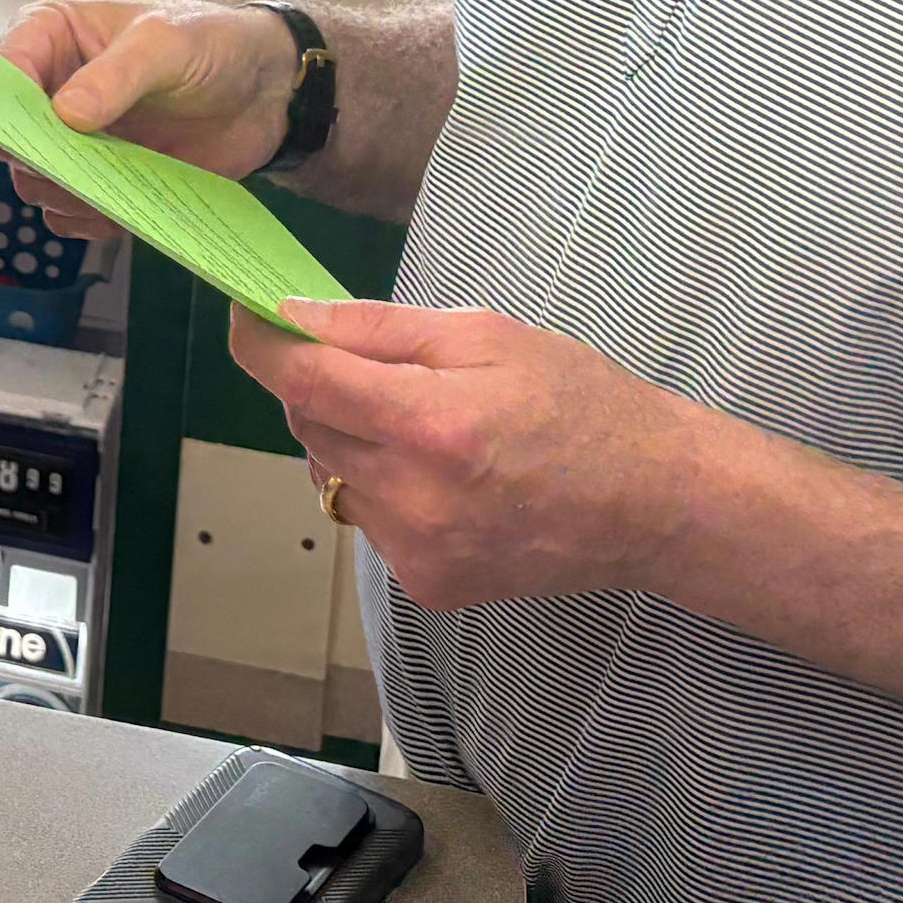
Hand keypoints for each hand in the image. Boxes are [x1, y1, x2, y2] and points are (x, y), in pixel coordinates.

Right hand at [0, 0, 298, 228]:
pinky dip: (90, 220)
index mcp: (55, 36)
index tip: (32, 135)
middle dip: (38, 159)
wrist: (265, 91)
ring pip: (37, 182)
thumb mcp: (165, 45)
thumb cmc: (213, 43)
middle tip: (80, 170)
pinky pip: (72, 214)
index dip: (7, 103)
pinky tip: (123, 209)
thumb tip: (66, 115)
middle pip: (13, 136)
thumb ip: (116, 76)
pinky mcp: (103, 179)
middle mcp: (54, 89)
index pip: (6, 68)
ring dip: (65, 194)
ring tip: (110, 188)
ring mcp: (77, 140)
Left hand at [229, 297, 735, 612]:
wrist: (653, 502)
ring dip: (351, 439)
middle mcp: (415, 498)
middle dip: (321, 385)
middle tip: (377, 367)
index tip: (249, 317)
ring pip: (331, 474)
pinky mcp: (427, 585)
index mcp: (431, 424)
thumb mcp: (484, 336)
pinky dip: (384, 488)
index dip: (261, 342)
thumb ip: (376, 328)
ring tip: (428, 427)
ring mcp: (418, 551)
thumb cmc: (581, 404)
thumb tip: (292, 316)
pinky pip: (368, 519)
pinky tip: (446, 478)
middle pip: (309, 424)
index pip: (302, 379)